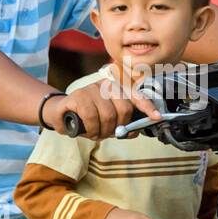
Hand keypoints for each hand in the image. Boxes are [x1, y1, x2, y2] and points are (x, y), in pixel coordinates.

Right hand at [42, 75, 159, 140]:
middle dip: (117, 127)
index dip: (147, 107)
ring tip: (94, 132)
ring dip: (101, 130)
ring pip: (108, 114)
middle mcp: (106, 85)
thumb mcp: (107, 123)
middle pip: (124, 108)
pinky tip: (86, 129)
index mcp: (116, 89)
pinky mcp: (78, 95)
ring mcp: (92, 88)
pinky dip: (90, 128)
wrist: (61, 114)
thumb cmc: (87, 118)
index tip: (156, 117)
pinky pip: (91, 116)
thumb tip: (135, 132)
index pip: (136, 96)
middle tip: (107, 133)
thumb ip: (122, 125)